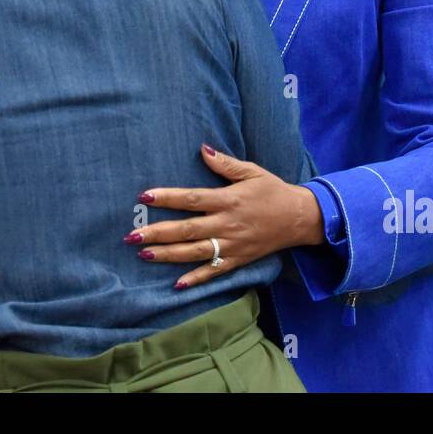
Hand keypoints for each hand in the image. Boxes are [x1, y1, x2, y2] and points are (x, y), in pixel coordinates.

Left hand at [124, 144, 322, 289]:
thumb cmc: (273, 191)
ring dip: (168, 255)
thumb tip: (202, 149)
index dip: (167, 198)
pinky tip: (177, 285)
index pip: (191, 199)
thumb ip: (225, 164)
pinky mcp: (239, 259)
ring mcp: (232, 244)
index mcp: (228, 200)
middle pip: (187, 229)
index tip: (144, 197)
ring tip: (144, 255)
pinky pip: (215, 271)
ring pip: (195, 252)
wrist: (300, 218)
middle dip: (158, 233)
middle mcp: (227, 224)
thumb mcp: (252, 171)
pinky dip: (197, 279)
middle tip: (132, 235)